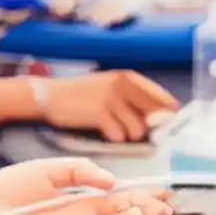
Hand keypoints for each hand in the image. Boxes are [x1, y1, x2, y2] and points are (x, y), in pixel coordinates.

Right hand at [44, 71, 179, 141]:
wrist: (48, 95)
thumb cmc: (80, 94)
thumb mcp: (109, 87)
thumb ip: (133, 98)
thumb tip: (161, 118)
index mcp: (128, 77)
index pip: (163, 98)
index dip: (168, 115)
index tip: (167, 127)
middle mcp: (122, 85)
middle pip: (155, 115)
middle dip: (151, 129)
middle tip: (138, 132)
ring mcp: (110, 98)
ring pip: (138, 129)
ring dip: (128, 134)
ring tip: (114, 129)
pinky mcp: (98, 113)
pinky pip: (118, 135)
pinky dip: (112, 137)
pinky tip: (102, 131)